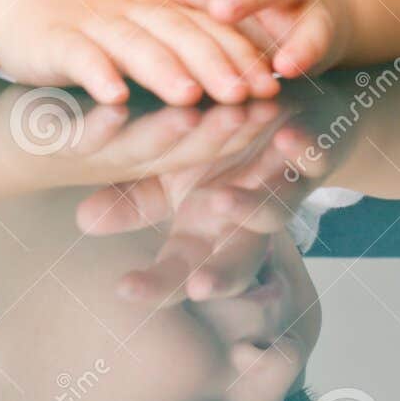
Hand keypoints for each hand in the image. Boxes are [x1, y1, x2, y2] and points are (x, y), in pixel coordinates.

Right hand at [0, 0, 280, 106]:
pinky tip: (112, 95)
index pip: (207, 29)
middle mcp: (133, 10)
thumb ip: (180, 51)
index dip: (239, 55)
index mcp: (159, 8)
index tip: (269, 86)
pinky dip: (95, 72)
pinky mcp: (54, 38)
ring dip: (162, 68)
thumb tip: (241, 88)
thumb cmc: (88, 24)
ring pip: (134, 42)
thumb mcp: (139, 31)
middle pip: (179, 32)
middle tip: (243, 93)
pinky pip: (77, 54)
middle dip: (214, 62)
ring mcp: (93, 22)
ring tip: (188, 95)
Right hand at [76, 113, 331, 302]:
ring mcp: (284, 191)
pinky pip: (313, 157)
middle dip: (219, 277)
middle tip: (197, 288)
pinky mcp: (316, 156)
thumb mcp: (170, 174)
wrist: (294, 111)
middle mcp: (246, 222)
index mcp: (206, 230)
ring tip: (221, 200)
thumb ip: (134, 201)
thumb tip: (83, 221)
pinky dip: (303, 151)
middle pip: (237, 263)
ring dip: (250, 209)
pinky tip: (289, 139)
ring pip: (274, 214)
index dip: (157, 284)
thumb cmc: (223, 151)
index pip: (179, 269)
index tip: (124, 289)